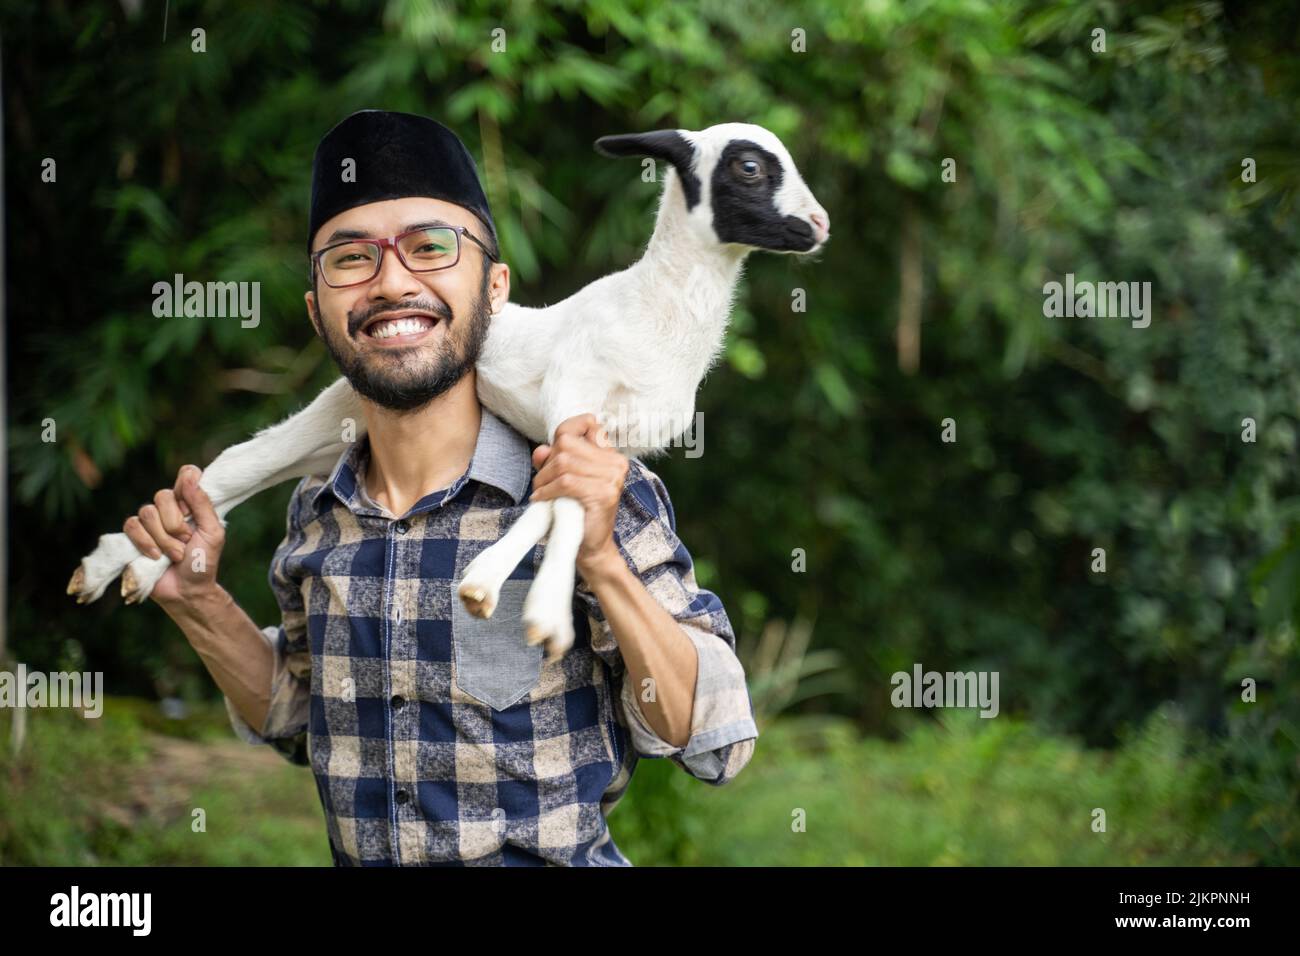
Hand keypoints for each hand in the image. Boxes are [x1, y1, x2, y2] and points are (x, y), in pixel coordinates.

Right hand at [122, 464, 225, 607]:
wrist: (187, 590)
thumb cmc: (203, 562)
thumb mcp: (212, 533)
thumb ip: (203, 504)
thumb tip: (191, 475)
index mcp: (191, 504)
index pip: (187, 474)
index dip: (186, 485)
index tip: (192, 510)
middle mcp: (169, 508)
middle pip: (162, 495)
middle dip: (175, 524)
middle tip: (186, 542)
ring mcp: (150, 522)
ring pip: (147, 512)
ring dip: (163, 539)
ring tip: (174, 555)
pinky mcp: (134, 536)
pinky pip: (131, 526)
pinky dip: (145, 543)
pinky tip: (156, 557)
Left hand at [530, 414, 629, 581]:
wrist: (590, 547)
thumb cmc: (576, 512)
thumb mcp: (563, 481)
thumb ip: (552, 462)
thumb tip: (541, 450)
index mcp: (611, 456)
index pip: (586, 425)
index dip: (564, 432)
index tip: (551, 452)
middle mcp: (616, 463)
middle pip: (567, 444)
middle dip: (547, 462)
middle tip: (542, 482)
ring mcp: (612, 478)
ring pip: (564, 463)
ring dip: (544, 479)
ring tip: (541, 492)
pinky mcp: (604, 494)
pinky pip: (566, 482)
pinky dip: (548, 490)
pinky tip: (543, 499)